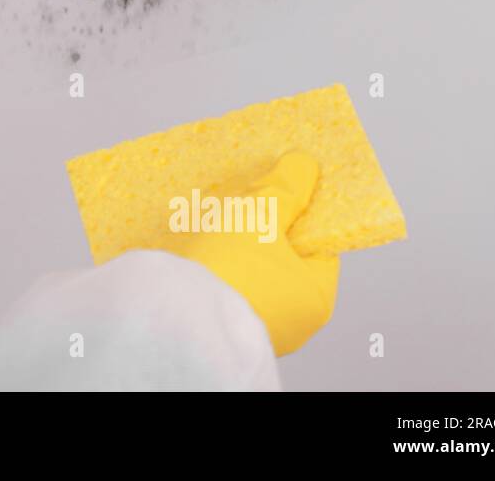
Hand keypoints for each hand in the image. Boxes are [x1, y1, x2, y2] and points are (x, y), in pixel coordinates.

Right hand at [159, 151, 340, 355]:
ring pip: (253, 274)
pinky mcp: (224, 330)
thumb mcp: (260, 217)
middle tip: (243, 202)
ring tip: (215, 222)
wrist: (177, 321)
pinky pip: (229, 289)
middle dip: (264, 229)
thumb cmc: (231, 271)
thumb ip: (284, 189)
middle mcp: (294, 321)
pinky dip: (219, 269)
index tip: (280, 190)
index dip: (299, 211)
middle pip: (284, 258)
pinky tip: (200, 250)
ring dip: (237, 249)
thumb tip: (305, 165)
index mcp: (316, 297)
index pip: (318, 243)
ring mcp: (258, 329)